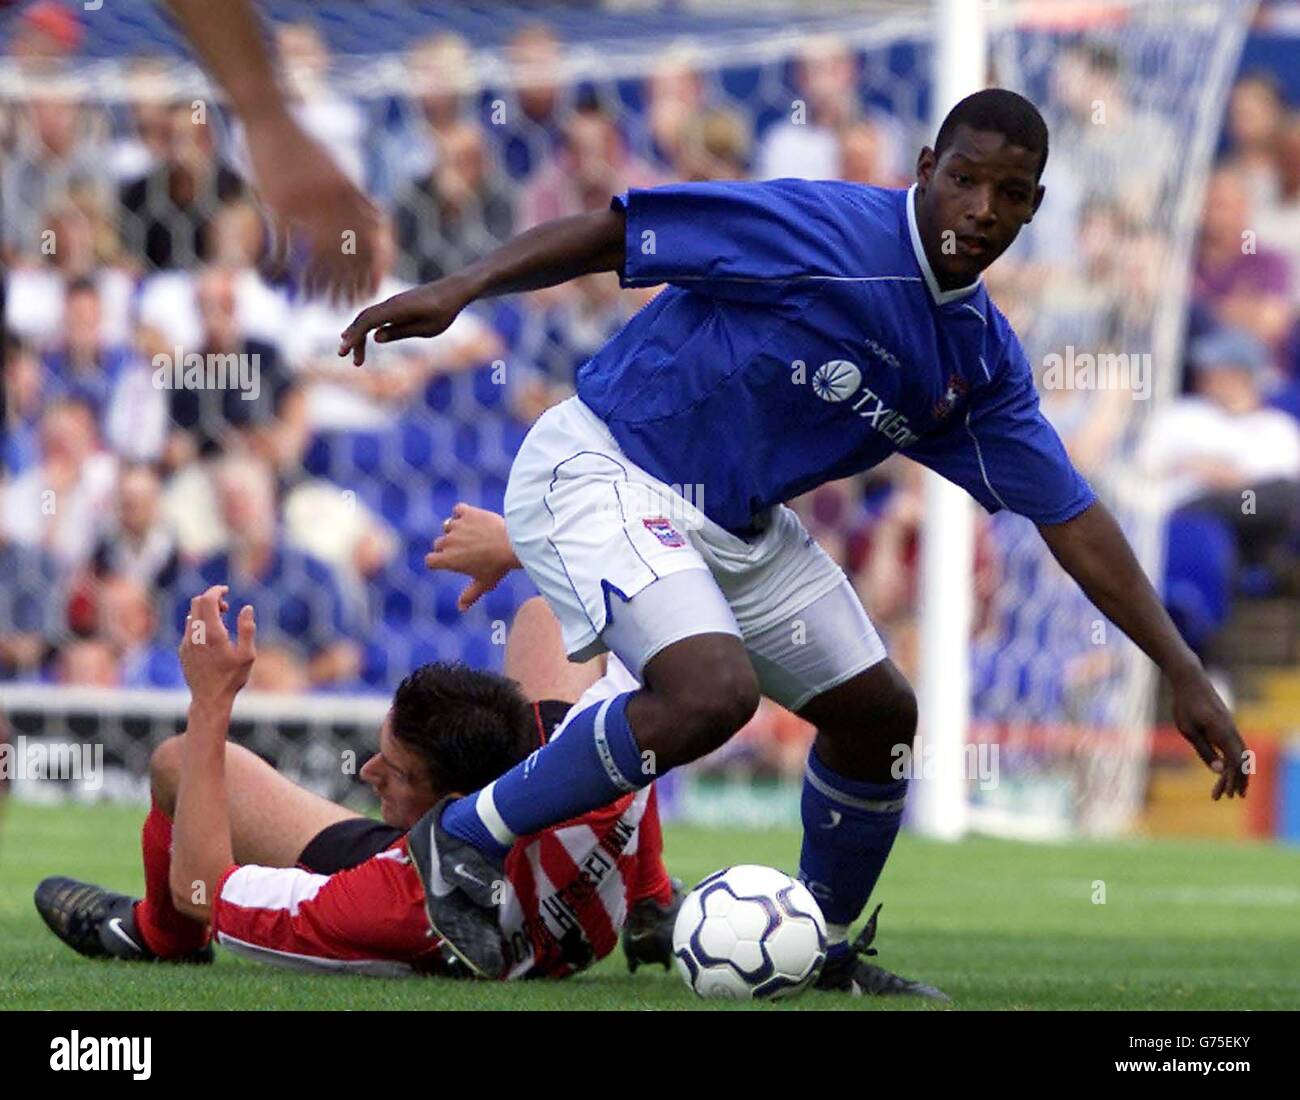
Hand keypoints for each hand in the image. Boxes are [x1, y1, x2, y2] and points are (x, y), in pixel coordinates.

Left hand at [179, 586, 257, 706]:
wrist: (209, 698)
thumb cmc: (232, 678)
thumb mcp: (247, 654)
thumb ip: (247, 629)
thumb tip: (247, 608)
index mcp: (212, 633)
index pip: (208, 600)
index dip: (216, 590)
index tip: (226, 590)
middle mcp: (195, 635)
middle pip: (197, 602)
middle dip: (211, 598)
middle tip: (226, 608)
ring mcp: (186, 642)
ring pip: (192, 615)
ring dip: (206, 612)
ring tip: (221, 623)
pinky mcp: (183, 650)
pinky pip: (189, 629)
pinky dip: (199, 624)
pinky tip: (212, 638)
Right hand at [244, 111, 381, 304]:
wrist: (272, 119)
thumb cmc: (305, 144)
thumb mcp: (340, 170)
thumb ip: (358, 197)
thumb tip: (377, 219)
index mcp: (351, 194)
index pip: (369, 242)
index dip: (372, 270)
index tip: (371, 291)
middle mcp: (335, 203)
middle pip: (348, 256)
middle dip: (347, 287)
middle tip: (344, 308)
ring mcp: (307, 205)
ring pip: (319, 258)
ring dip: (317, 286)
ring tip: (315, 304)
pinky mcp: (281, 205)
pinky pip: (286, 246)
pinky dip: (284, 267)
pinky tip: (278, 282)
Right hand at [337, 276, 471, 366]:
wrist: (454, 290)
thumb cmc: (444, 310)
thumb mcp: (426, 328)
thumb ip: (401, 332)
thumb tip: (375, 337)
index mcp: (397, 308)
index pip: (368, 321)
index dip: (354, 336)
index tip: (344, 350)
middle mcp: (391, 303)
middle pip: (363, 319)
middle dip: (352, 338)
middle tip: (346, 358)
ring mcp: (393, 303)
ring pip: (368, 317)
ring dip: (358, 334)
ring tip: (354, 355)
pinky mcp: (397, 305)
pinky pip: (376, 315)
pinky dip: (367, 327)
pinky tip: (365, 338)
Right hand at [424, 503, 518, 610]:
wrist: (512, 544)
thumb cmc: (498, 567)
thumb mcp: (484, 584)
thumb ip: (470, 595)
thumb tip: (461, 609)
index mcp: (448, 560)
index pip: (430, 561)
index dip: (438, 561)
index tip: (449, 562)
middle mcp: (448, 542)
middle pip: (439, 543)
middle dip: (448, 546)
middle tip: (467, 549)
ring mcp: (457, 526)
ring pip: (448, 526)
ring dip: (456, 529)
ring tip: (472, 534)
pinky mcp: (468, 512)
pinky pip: (458, 510)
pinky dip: (463, 512)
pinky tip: (473, 518)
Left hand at [1168, 666, 1249, 799]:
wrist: (1189, 680)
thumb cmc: (1185, 705)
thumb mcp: (1189, 731)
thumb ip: (1205, 751)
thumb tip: (1220, 771)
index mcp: (1224, 734)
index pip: (1236, 763)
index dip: (1233, 780)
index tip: (1225, 794)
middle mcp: (1231, 731)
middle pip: (1241, 761)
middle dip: (1236, 780)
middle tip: (1228, 797)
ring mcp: (1230, 727)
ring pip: (1238, 754)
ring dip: (1234, 771)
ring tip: (1227, 787)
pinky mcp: (1225, 724)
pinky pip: (1233, 746)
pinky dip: (1231, 759)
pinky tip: (1223, 768)